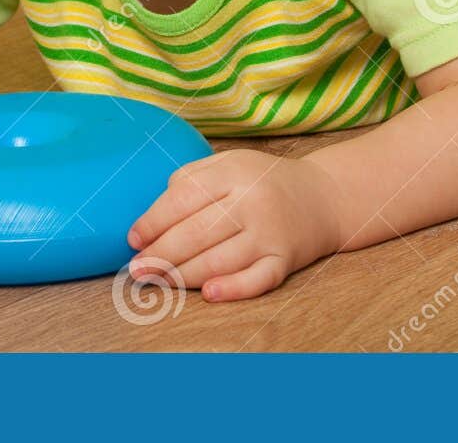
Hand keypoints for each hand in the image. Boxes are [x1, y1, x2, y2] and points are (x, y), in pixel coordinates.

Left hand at [126, 149, 342, 301]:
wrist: (324, 196)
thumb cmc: (262, 180)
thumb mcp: (228, 163)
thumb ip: (190, 178)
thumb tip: (153, 215)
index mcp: (233, 173)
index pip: (183, 198)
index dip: (153, 221)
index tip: (133, 239)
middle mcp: (253, 202)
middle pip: (197, 233)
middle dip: (160, 254)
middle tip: (137, 269)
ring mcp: (271, 233)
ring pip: (220, 260)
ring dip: (183, 275)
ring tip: (158, 280)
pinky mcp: (287, 260)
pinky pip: (258, 279)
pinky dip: (233, 288)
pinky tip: (209, 294)